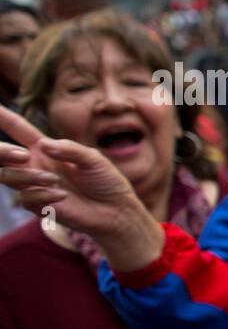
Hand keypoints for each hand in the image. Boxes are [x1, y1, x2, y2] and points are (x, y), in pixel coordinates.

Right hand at [0, 105, 140, 236]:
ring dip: (28, 176)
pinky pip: (25, 197)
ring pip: (7, 176)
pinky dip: (42, 194)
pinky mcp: (37, 205)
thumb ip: (70, 149)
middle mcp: (33, 165)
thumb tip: (43, 145)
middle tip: (24, 155)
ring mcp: (33, 185)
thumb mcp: (93, 159)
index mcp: (45, 148)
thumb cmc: (105, 181)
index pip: (17, 129)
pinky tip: (62, 196)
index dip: (3, 117)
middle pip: (1, 154)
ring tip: (55, 180)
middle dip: (2, 150)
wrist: (116, 211)